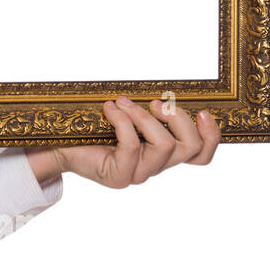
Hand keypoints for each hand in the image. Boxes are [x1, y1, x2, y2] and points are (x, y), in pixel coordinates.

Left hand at [49, 95, 220, 188]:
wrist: (58, 146)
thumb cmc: (92, 126)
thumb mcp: (127, 115)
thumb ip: (148, 109)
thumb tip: (165, 93)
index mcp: (162, 153)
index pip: (201, 155)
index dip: (211, 136)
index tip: (202, 111)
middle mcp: (154, 166)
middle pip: (191, 148)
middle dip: (180, 119)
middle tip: (157, 103)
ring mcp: (137, 174)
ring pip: (165, 146)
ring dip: (145, 117)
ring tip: (124, 103)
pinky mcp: (118, 176)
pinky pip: (133, 146)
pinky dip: (123, 122)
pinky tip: (109, 109)